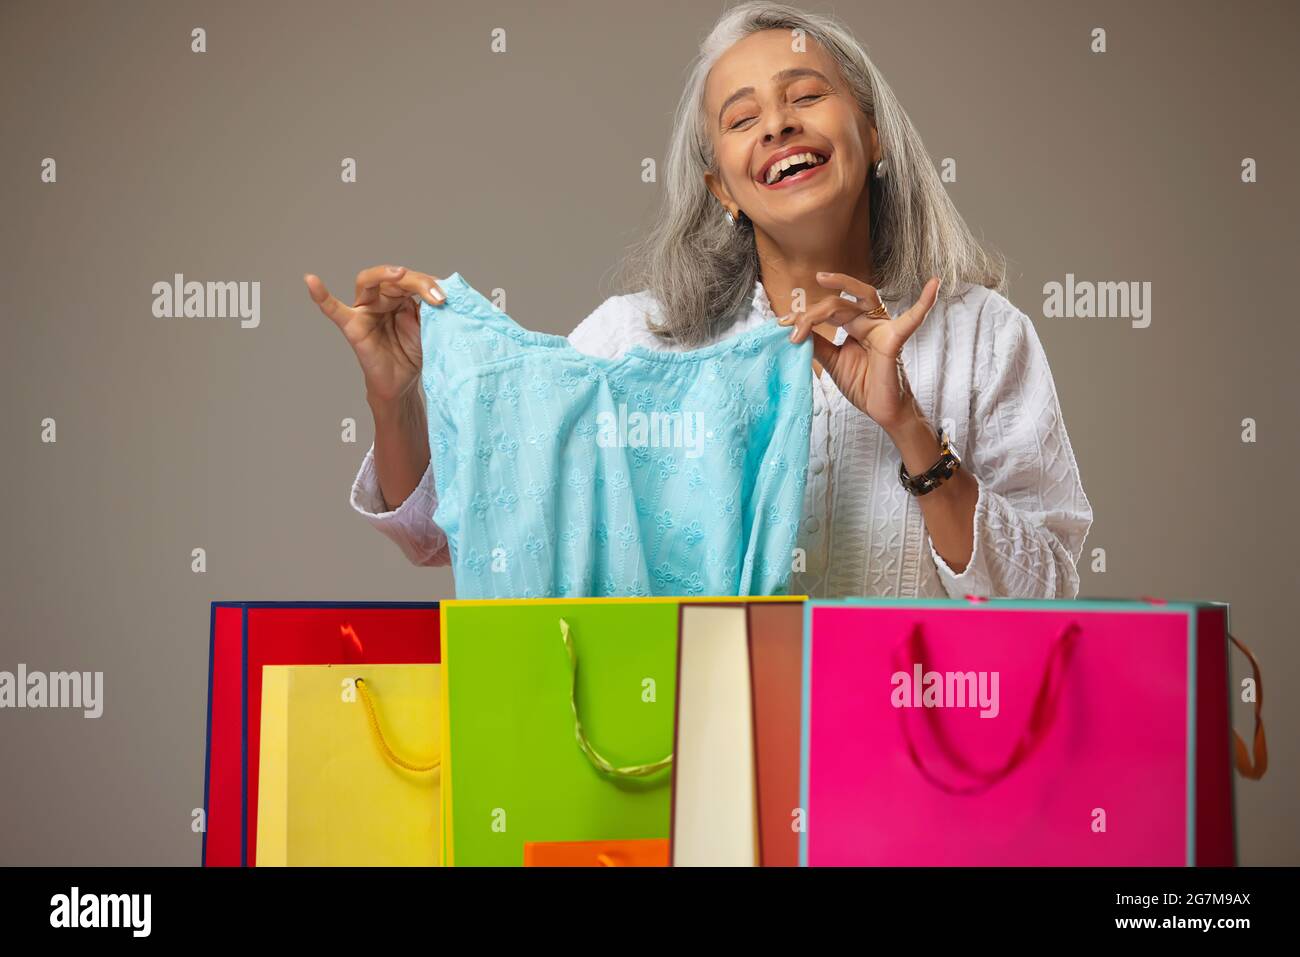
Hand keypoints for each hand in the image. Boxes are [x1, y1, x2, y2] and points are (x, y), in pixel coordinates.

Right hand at [304, 265, 446, 405]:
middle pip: (393, 278)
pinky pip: (333, 309)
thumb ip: (429, 311)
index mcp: (401, 297)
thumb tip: (440, 294)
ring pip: (368, 282)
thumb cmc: (412, 354)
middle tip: (436, 295)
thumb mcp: (428, 329)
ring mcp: (365, 310)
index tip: (446, 298)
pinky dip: (321, 295)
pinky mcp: (352, 326)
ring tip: (399, 274)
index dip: (429, 285)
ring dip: (384, 275)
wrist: (402, 384)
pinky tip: (311, 281)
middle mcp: (381, 299)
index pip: (412, 281)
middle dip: (416, 281)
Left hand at [781, 272, 939, 433]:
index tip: (782, 326)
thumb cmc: (864, 385)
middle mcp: (870, 322)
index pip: (829, 311)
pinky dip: (924, 302)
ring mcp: (883, 328)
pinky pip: (912, 319)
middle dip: (813, 312)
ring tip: (822, 277)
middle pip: (840, 303)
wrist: (882, 410)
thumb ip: (818, 344)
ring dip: (841, 286)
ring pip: (863, 297)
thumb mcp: (833, 362)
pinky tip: (934, 285)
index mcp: (855, 326)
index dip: (804, 317)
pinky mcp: (895, 340)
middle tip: (791, 325)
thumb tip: (796, 329)